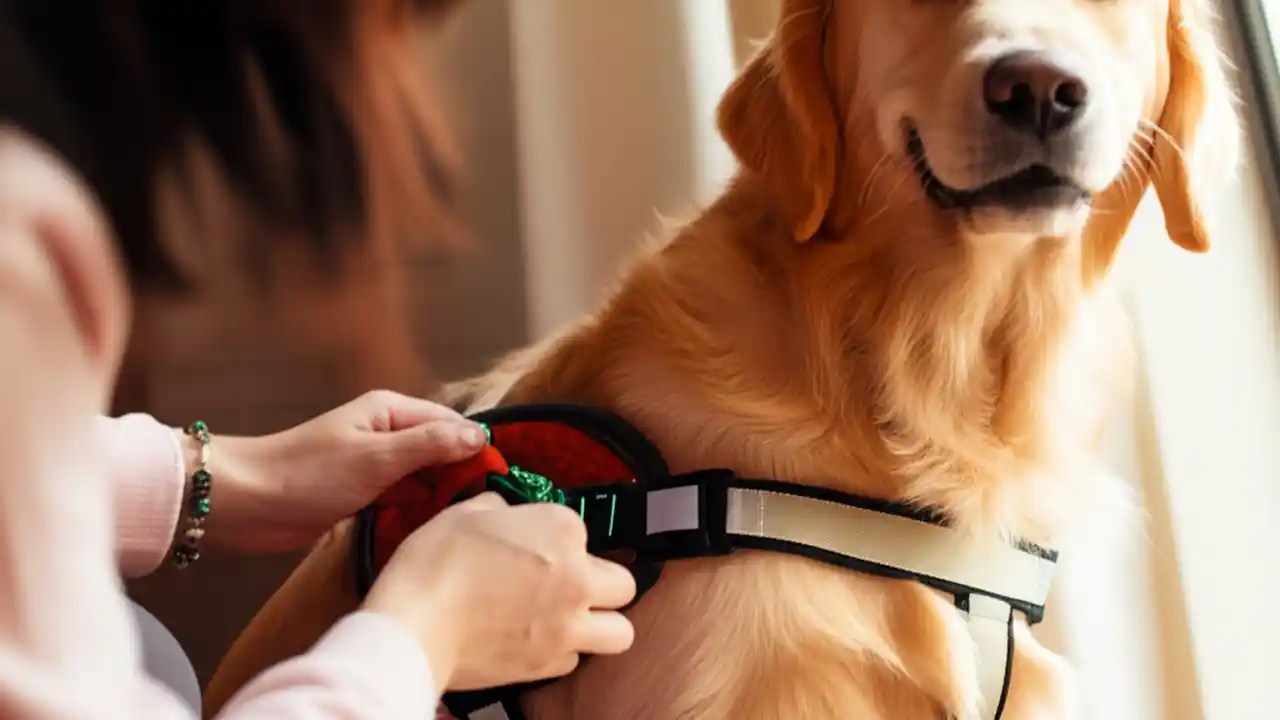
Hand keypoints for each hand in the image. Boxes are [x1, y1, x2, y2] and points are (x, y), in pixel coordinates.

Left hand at [193, 391, 486, 553]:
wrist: (244, 503)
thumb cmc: (306, 473)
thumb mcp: (377, 457)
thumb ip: (431, 445)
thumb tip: (480, 436)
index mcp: (390, 411)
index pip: (452, 424)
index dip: (475, 450)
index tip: (496, 483)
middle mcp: (385, 433)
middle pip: (441, 451)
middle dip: (458, 478)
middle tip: (476, 512)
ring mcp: (373, 463)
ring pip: (422, 478)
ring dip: (436, 499)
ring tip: (454, 525)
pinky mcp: (360, 492)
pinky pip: (401, 499)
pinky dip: (414, 513)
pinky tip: (425, 532)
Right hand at [363, 493, 636, 690]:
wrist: (413, 626)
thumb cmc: (434, 564)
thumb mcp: (464, 513)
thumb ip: (497, 509)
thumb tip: (501, 512)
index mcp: (561, 530)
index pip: (582, 528)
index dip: (557, 535)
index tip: (535, 541)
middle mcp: (576, 578)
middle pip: (623, 585)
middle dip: (603, 582)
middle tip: (573, 582)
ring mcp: (567, 626)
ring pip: (620, 632)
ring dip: (601, 624)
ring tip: (572, 618)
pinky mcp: (548, 664)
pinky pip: (574, 660)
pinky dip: (561, 651)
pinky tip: (535, 639)